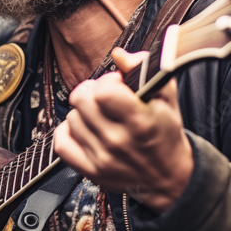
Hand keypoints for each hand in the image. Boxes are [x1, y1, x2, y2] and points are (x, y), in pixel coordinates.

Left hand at [53, 48, 193, 213]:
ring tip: (100, 115)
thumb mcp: (166, 96)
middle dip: (92, 91)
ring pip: (72, 118)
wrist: (168, 176)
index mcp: (140, 121)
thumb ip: (144, 69)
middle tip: (105, 96)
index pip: (103, 92)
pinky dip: (68, 131)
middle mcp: (118, 141)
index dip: (107, 82)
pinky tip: (83, 128)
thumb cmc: (165, 132)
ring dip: (84, 112)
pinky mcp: (91, 171)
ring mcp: (102, 158)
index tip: (117, 85)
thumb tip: (118, 55)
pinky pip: (62, 143)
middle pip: (81, 101)